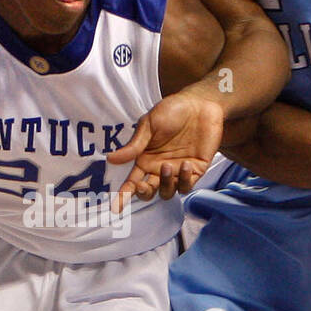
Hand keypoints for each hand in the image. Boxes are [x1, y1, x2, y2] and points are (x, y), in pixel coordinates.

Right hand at [107, 92, 223, 208]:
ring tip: (167, 166)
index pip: (132, 182)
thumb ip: (134, 145)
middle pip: (148, 192)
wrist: (200, 104)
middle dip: (144, 193)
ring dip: (165, 184)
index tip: (116, 207)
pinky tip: (185, 164)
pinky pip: (187, 185)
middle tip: (143, 185)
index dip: (124, 196)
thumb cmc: (172, 110)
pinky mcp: (196, 170)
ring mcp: (177, 171)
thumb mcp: (149, 125)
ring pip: (167, 192)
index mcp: (144, 159)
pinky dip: (185, 179)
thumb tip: (110, 159)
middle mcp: (159, 169)